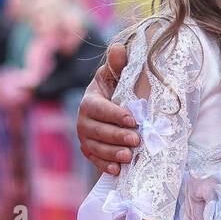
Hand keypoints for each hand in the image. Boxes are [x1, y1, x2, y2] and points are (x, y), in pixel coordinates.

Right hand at [77, 40, 138, 175]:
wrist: (114, 107)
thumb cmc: (118, 88)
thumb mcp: (118, 74)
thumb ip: (118, 64)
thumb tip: (118, 48)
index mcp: (90, 100)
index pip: (99, 108)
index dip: (114, 114)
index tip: (132, 119)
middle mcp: (83, 120)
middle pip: (97, 131)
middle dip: (116, 136)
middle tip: (136, 140)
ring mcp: (85, 137)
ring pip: (95, 147)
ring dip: (111, 153)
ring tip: (129, 157)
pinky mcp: (89, 151)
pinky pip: (94, 160)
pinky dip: (105, 166)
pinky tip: (118, 170)